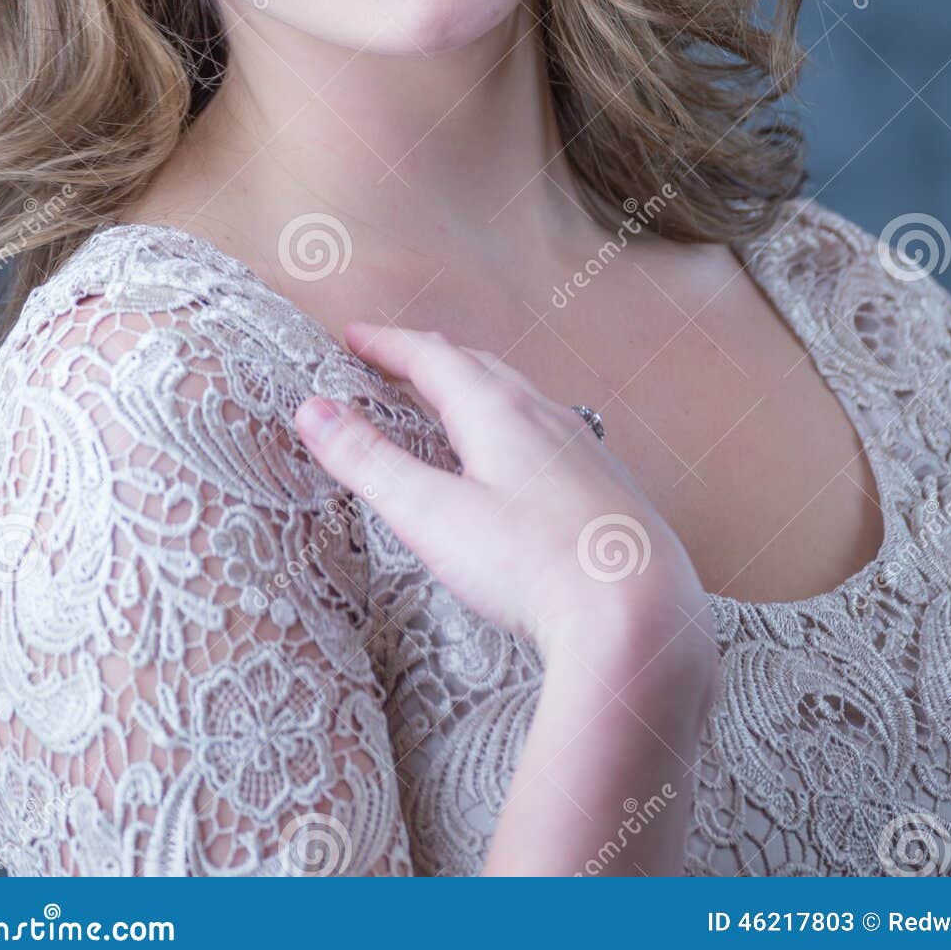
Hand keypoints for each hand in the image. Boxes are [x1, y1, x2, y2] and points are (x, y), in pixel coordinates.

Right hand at [293, 323, 717, 676]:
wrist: (637, 613)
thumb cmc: (530, 563)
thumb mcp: (430, 514)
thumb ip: (369, 461)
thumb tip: (313, 410)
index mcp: (497, 411)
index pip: (432, 358)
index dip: (388, 345)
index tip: (354, 337)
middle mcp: (545, 416)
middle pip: (479, 368)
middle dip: (430, 359)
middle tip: (394, 360)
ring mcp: (583, 449)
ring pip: (522, 398)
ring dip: (477, 387)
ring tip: (452, 398)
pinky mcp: (607, 487)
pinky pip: (551, 433)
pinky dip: (515, 424)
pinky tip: (520, 459)